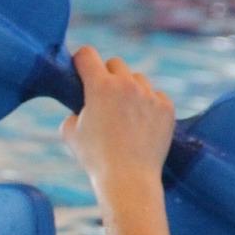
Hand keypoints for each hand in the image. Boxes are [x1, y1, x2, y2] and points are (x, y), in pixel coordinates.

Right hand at [60, 46, 175, 187]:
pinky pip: (155, 95)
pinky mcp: (167, 108)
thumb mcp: (68, 132)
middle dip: (107, 76)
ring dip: (129, 90)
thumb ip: (74, 109)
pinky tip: (141, 124)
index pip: (87, 54)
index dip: (80, 61)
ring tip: (124, 114)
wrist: (128, 180)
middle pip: (115, 64)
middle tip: (103, 98)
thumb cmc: (95, 158)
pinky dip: (148, 105)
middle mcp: (127, 85)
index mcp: (100, 86)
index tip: (80, 71)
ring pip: (137, 79)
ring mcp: (150, 95)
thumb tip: (82, 106)